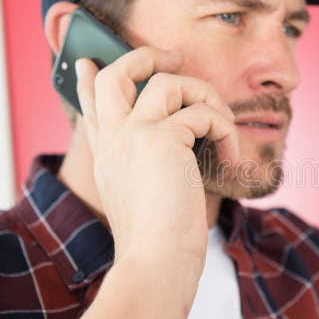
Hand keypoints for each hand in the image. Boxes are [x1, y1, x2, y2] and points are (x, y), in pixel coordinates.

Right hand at [74, 47, 238, 263]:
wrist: (156, 262)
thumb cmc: (159, 241)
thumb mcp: (145, 198)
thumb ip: (150, 166)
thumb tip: (179, 144)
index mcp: (107, 154)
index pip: (91, 106)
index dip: (89, 82)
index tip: (88, 64)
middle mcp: (113, 138)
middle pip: (115, 74)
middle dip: (145, 57)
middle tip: (174, 56)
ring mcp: (132, 134)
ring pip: (169, 82)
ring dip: (207, 98)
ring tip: (224, 127)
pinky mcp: (162, 138)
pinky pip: (203, 113)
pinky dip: (225, 130)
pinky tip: (231, 158)